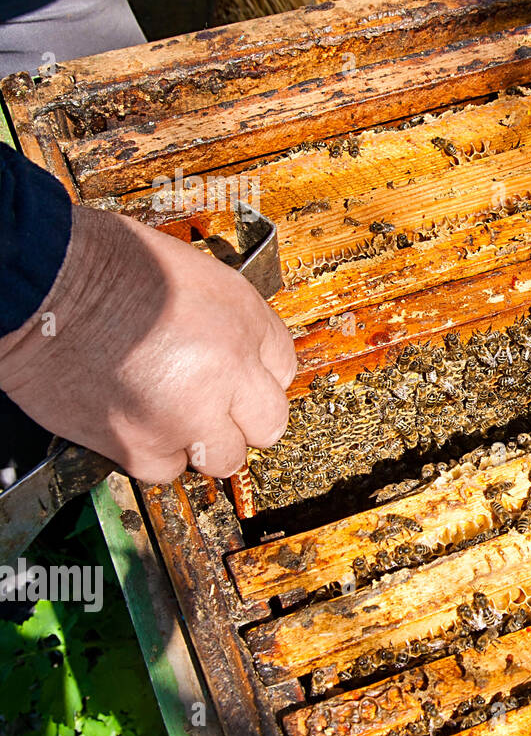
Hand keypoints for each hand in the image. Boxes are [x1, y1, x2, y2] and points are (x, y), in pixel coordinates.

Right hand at [0, 205, 296, 483]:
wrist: (40, 283)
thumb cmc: (104, 265)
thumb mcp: (196, 275)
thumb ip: (231, 322)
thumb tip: (244, 356)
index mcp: (243, 321)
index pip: (285, 370)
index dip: (257, 377)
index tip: (239, 380)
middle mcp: (226, 372)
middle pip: (268, 425)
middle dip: (242, 418)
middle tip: (212, 406)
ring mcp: (187, 413)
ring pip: (221, 458)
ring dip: (200, 442)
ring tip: (168, 413)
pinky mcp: (139, 444)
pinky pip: (166, 470)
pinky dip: (153, 454)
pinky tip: (135, 421)